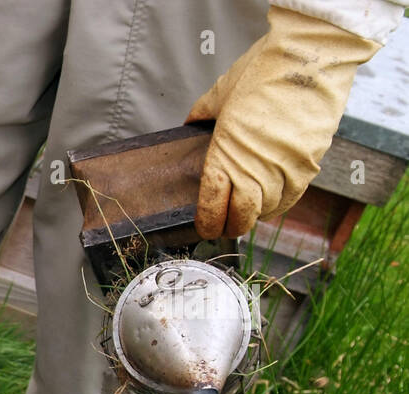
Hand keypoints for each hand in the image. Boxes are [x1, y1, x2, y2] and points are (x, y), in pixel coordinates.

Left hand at [186, 6, 380, 238]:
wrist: (311, 56)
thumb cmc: (264, 70)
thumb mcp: (220, 93)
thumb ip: (203, 115)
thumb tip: (191, 124)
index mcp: (225, 153)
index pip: (212, 205)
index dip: (208, 223)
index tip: (205, 227)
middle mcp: (255, 167)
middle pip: (242, 217)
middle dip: (231, 226)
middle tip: (226, 226)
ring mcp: (285, 167)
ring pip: (269, 209)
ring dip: (256, 213)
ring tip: (249, 210)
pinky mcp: (310, 162)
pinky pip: (293, 196)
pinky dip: (280, 204)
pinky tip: (272, 200)